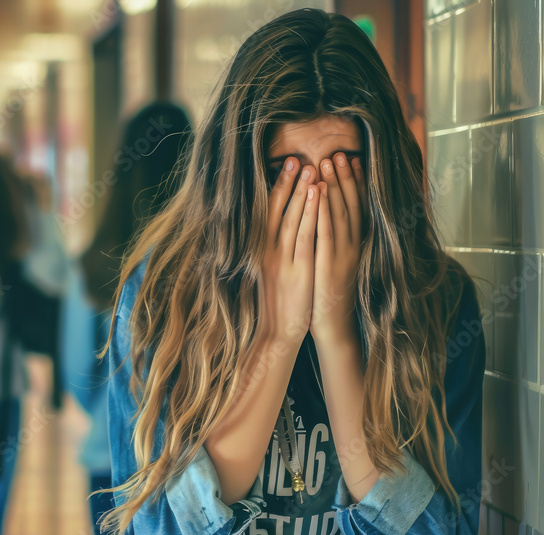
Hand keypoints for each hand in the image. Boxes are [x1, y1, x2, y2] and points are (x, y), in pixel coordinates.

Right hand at [260, 158, 319, 346]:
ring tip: (310, 168)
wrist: (277, 332)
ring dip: (301, 191)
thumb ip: (273, 250)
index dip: (277, 188)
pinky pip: (304, 235)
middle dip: (287, 183)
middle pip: (277, 210)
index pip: (268, 213)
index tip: (285, 166)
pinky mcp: (297, 269)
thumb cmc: (278, 303)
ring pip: (291, 218)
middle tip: (295, 158)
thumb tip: (277, 230)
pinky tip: (317, 194)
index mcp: (262, 250)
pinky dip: (310, 212)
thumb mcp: (270, 272)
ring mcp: (282, 259)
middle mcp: (269, 251)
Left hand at [311, 153, 363, 343]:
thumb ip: (333, 240)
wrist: (331, 324)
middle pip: (350, 205)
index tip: (350, 159)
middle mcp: (351, 246)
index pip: (355, 206)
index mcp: (352, 244)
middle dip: (344, 177)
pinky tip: (319, 193)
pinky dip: (323, 211)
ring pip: (340, 213)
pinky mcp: (329, 264)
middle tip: (339, 153)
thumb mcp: (332, 262)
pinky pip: (326, 233)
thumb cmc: (327, 293)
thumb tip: (327, 218)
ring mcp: (342, 254)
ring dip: (335, 187)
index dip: (353, 182)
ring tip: (328, 163)